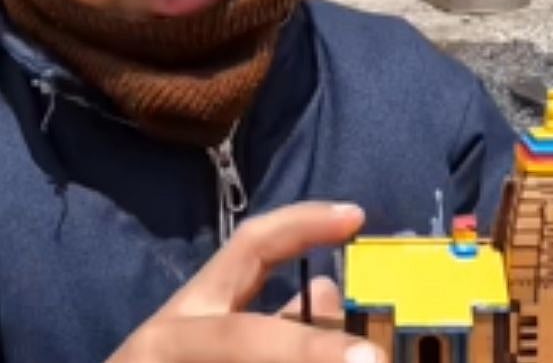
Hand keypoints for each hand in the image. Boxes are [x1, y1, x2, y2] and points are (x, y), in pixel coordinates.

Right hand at [107, 202, 382, 362]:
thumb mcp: (221, 340)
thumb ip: (277, 324)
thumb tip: (330, 294)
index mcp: (192, 315)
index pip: (249, 248)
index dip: (302, 225)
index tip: (355, 216)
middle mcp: (169, 338)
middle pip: (242, 338)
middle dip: (307, 349)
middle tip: (372, 362)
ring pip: (240, 353)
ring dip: (302, 359)